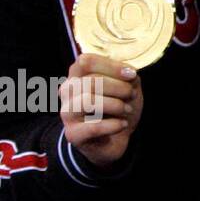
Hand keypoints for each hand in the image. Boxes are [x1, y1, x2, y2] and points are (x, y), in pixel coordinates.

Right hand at [59, 54, 141, 169]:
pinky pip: (94, 126)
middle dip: (118, 87)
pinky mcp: (72, 134)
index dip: (111, 66)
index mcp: (77, 76)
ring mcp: (67, 113)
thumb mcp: (126, 86)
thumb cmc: (118, 107)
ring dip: (115, 105)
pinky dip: (115, 124)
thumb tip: (128, 73)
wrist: (115, 138)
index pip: (86, 61)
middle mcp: (67, 93)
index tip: (131, 75)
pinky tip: (123, 124)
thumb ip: (125, 75)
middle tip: (131, 95)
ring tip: (127, 110)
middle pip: (89, 81)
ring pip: (87, 101)